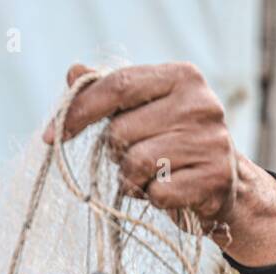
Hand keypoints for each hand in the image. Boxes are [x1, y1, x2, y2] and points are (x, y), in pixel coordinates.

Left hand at [45, 62, 275, 265]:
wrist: (225, 185)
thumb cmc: (171, 144)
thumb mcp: (141, 113)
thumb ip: (108, 93)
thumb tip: (73, 72)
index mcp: (181, 77)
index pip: (117, 86)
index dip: (79, 112)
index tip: (51, 137)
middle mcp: (200, 103)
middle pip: (120, 132)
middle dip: (116, 153)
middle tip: (136, 158)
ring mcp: (210, 140)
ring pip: (135, 164)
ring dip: (131, 179)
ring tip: (151, 176)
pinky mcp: (213, 178)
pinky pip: (156, 194)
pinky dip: (152, 199)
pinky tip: (168, 192)